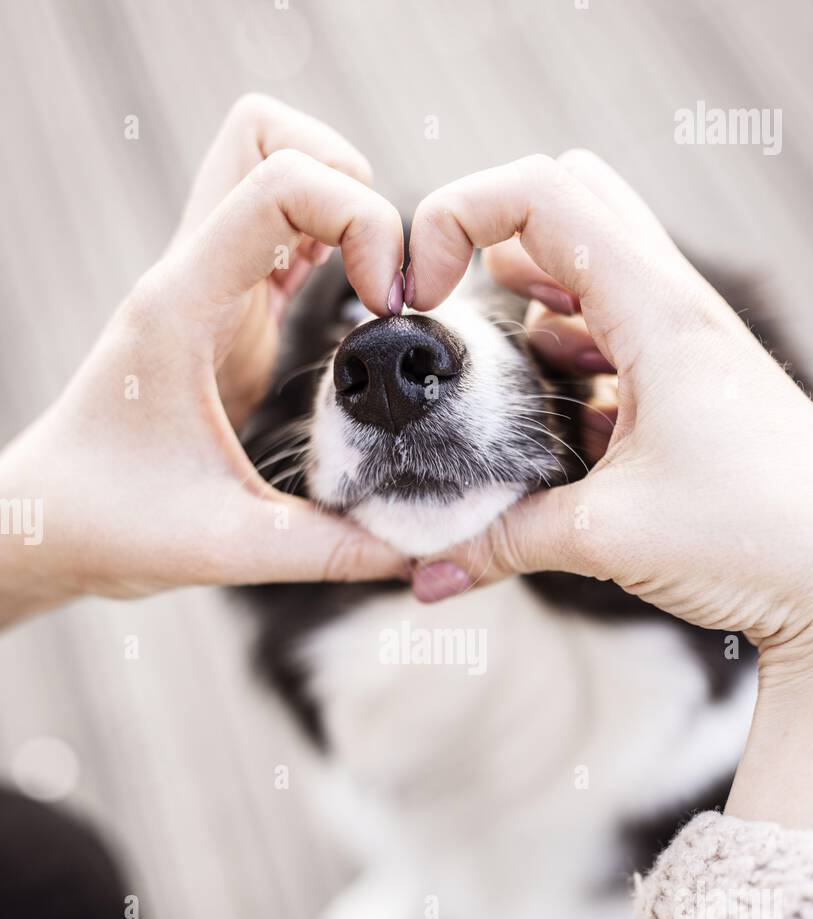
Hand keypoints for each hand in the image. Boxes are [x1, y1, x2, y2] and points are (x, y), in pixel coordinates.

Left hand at [0, 95, 406, 624]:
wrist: (52, 524)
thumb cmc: (113, 525)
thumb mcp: (226, 548)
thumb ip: (327, 548)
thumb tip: (419, 549)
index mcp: (180, 306)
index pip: (276, 182)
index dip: (357, 217)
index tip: (388, 301)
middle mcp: (189, 276)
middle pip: (264, 135)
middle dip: (346, 180)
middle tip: (382, 273)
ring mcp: (205, 287)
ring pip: (272, 170)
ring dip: (339, 207)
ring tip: (376, 290)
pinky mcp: (222, 312)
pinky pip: (282, 235)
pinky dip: (330, 247)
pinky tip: (357, 310)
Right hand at [406, 152, 812, 840]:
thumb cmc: (759, 536)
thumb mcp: (607, 538)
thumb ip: (503, 543)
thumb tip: (431, 570)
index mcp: (657, 312)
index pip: (543, 192)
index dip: (458, 215)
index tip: (420, 288)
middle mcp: (675, 311)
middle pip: (571, 204)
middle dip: (492, 240)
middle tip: (454, 306)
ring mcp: (684, 347)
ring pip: (591, 275)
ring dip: (530, 309)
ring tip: (493, 381)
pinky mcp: (688, 391)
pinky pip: (611, 342)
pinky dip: (565, 364)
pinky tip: (548, 430)